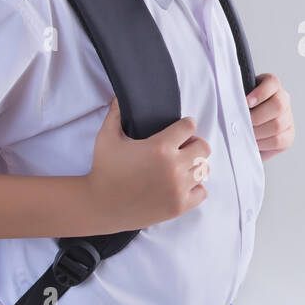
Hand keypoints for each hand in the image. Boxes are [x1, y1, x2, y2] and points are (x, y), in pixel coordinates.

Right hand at [85, 97, 210, 231]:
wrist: (100, 205)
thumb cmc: (103, 170)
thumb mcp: (106, 137)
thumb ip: (116, 114)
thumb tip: (120, 98)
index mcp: (160, 147)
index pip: (190, 126)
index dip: (185, 124)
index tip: (180, 128)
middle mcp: (173, 167)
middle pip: (203, 147)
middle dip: (194, 143)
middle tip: (182, 147)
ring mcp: (178, 188)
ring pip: (203, 169)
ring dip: (194, 165)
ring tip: (180, 165)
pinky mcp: (178, 206)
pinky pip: (201, 192)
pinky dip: (195, 187)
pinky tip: (181, 184)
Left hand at [245, 72, 293, 162]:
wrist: (246, 126)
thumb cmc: (242, 110)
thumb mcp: (239, 98)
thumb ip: (237, 97)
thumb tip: (232, 106)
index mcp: (272, 86)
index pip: (273, 82)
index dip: (261, 92)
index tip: (247, 102)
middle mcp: (284, 99)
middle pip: (278, 105)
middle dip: (257, 117)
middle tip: (242, 123)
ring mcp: (288, 118)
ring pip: (277, 125)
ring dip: (258, 132)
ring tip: (246, 134)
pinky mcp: (289, 135)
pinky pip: (278, 140)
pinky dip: (263, 143)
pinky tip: (254, 142)